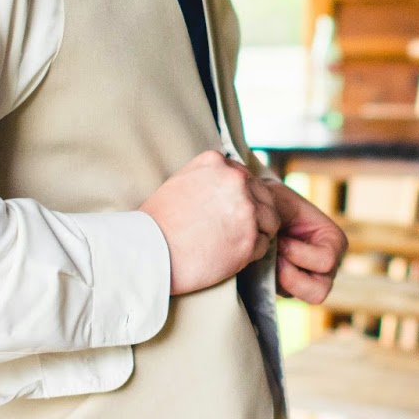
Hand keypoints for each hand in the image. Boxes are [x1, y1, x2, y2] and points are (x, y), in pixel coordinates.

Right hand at [139, 151, 279, 295]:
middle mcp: (236, 181)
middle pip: (264, 197)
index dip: (242, 197)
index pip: (246, 177)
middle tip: (233, 231)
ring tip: (231, 243)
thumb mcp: (183, 181)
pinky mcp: (249, 240)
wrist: (148, 252)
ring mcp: (246, 210)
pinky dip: (250, 254)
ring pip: (270, 221)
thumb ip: (212, 177)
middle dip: (254, 214)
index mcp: (218, 163)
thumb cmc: (159, 222)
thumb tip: (236, 181)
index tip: (228, 211)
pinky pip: (263, 245)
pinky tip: (227, 255)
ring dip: (256, 234)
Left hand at [269, 182, 346, 304]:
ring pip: (304, 298)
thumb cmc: (270, 201)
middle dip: (290, 275)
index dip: (297, 253)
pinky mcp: (293, 288)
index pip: (326, 261)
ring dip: (282, 280)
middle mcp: (328, 265)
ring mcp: (312, 279)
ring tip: (269, 260)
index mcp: (334, 241)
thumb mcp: (276, 200)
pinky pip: (286, 296)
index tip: (279, 239)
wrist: (255, 209)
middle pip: (319, 290)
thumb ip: (277, 215)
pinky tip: (264, 263)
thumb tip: (273, 240)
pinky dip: (272, 283)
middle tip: (273, 256)